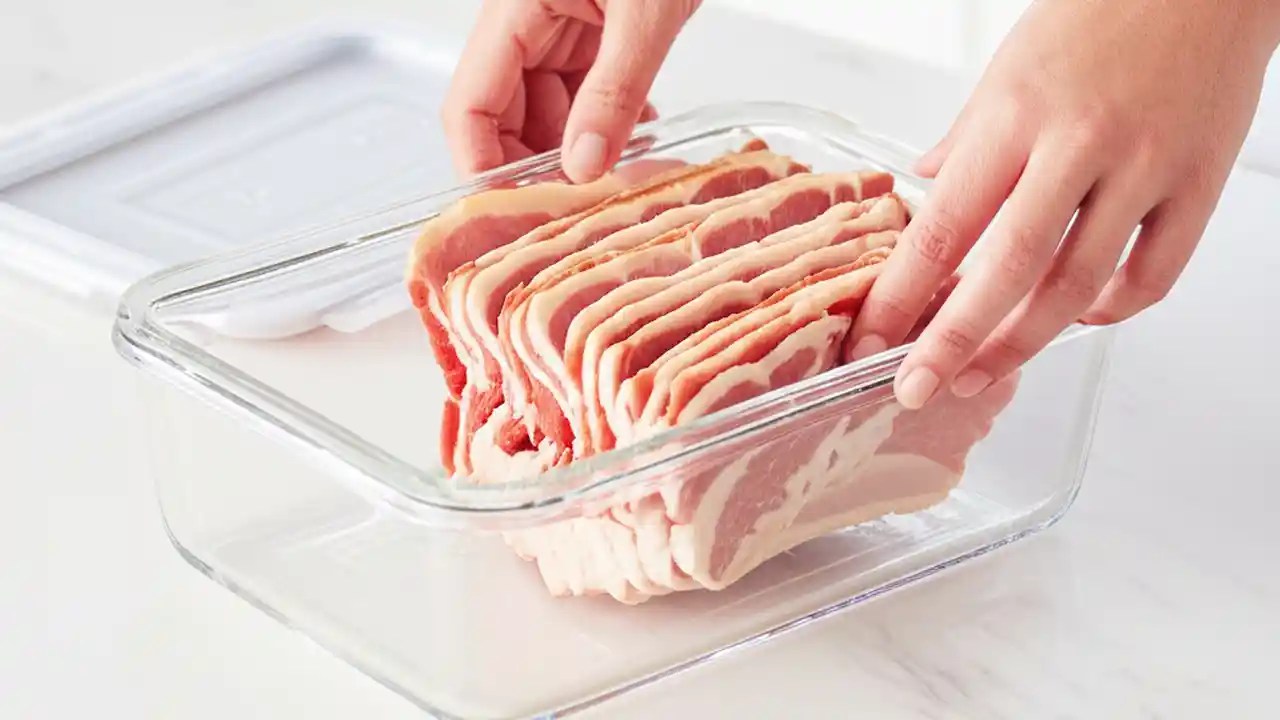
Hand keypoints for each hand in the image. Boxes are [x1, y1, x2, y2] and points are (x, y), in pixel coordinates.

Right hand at [442, 0, 699, 182]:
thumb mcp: (646, 13)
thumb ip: (614, 90)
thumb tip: (583, 166)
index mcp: (514, 6)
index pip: (468, 105)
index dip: (482, 166)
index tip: (514, 215)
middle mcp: (526, 19)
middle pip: (503, 115)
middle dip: (537, 165)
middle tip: (576, 206)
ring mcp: (559, 25)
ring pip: (546, 109)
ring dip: (578, 147)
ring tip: (616, 175)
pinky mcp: (593, 29)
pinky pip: (582, 89)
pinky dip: (605, 119)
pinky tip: (636, 134)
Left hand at [848, 0, 1279, 408]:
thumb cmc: (1100, 13)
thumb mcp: (1007, 68)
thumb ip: (967, 138)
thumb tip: (924, 183)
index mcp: (1015, 117)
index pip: (943, 228)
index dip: (901, 297)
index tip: (871, 343)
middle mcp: (1079, 146)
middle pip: (1008, 271)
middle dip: (955, 343)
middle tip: (918, 388)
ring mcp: (1145, 168)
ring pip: (1079, 286)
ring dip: (1023, 344)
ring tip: (982, 374)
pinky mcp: (1198, 183)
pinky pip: (1153, 276)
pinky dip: (1110, 311)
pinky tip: (1078, 318)